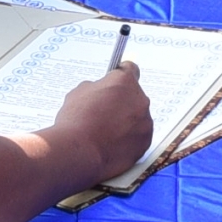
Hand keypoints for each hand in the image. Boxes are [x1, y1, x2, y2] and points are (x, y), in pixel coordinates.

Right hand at [52, 63, 151, 183]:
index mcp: (125, 81)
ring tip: (106, 133)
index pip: (129, 70)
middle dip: (122, 103)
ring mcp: (145, 122)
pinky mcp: (145, 143)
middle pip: (134, 96)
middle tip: (104, 114)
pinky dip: (128, 140)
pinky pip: (138, 138)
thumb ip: (96, 88)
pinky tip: (111, 145)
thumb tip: (100, 93)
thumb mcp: (79, 92)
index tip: (115, 82)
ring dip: (126, 122)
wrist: (79, 152)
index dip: (120, 76)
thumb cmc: (76, 120)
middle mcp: (140, 99)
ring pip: (138, 118)